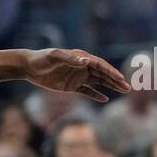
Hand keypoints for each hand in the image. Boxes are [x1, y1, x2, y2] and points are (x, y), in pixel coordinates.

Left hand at [0, 49, 130, 102]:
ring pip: (99, 82)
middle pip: (103, 74)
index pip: (100, 65)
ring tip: (124, 91)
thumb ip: (70, 58)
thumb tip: (87, 61)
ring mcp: (79, 77)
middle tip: (129, 87)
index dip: (111, 72)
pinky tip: (105, 99)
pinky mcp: (73, 86)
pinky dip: (96, 95)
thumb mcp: (53, 57)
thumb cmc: (40, 59)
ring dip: (111, 86)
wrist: (28, 67)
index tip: (120, 78)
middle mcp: (82, 67)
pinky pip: (88, 91)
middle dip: (116, 80)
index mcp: (80, 58)